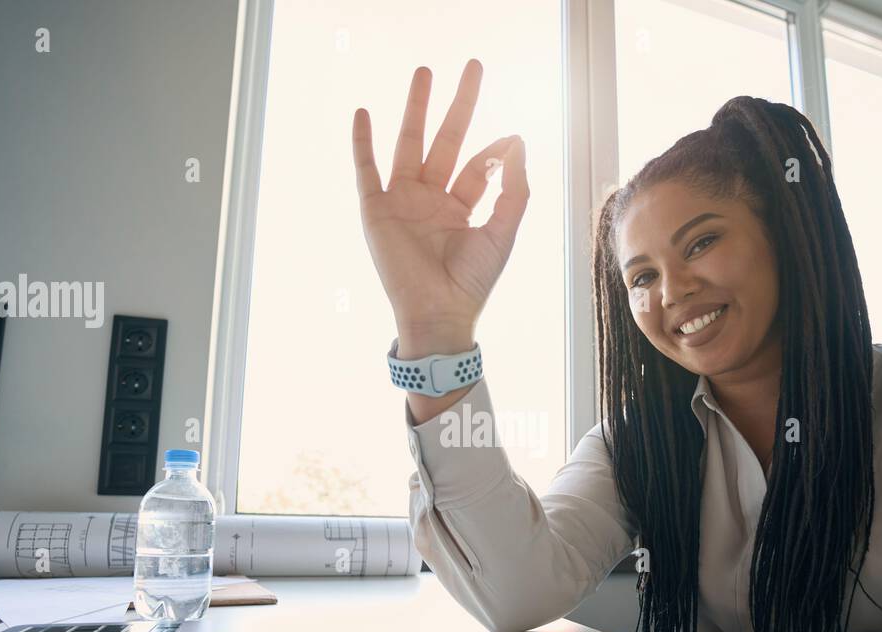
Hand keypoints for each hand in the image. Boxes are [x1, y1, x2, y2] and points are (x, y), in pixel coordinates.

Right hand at [352, 59, 528, 354]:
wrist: (439, 313)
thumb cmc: (473, 282)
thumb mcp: (503, 232)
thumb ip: (514, 189)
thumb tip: (518, 141)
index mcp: (460, 208)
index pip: (478, 166)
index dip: (497, 150)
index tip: (511, 139)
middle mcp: (431, 200)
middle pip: (446, 141)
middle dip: (458, 105)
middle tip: (472, 67)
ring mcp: (403, 203)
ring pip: (410, 144)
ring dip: (416, 108)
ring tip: (424, 72)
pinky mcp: (377, 210)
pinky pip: (367, 170)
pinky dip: (363, 142)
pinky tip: (363, 113)